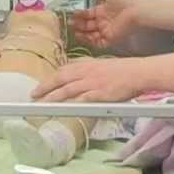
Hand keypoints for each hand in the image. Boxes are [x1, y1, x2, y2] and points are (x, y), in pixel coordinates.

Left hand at [33, 58, 147, 101]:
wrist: (138, 72)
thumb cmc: (123, 71)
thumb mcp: (102, 65)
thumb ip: (88, 70)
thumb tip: (75, 73)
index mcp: (87, 65)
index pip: (63, 70)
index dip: (50, 78)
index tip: (41, 86)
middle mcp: (86, 72)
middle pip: (61, 78)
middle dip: (45, 87)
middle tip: (34, 94)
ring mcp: (93, 82)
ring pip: (68, 89)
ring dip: (53, 96)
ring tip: (42, 103)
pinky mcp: (100, 93)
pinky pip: (83, 98)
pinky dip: (73, 102)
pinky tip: (64, 108)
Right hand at [71, 0, 142, 47]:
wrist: (136, 9)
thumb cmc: (125, 0)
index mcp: (104, 10)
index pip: (89, 14)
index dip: (81, 14)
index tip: (73, 13)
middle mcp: (104, 21)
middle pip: (88, 24)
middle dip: (78, 24)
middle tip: (69, 22)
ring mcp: (107, 30)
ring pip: (91, 34)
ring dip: (82, 33)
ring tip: (74, 31)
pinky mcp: (111, 38)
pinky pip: (99, 42)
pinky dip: (90, 41)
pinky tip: (83, 36)